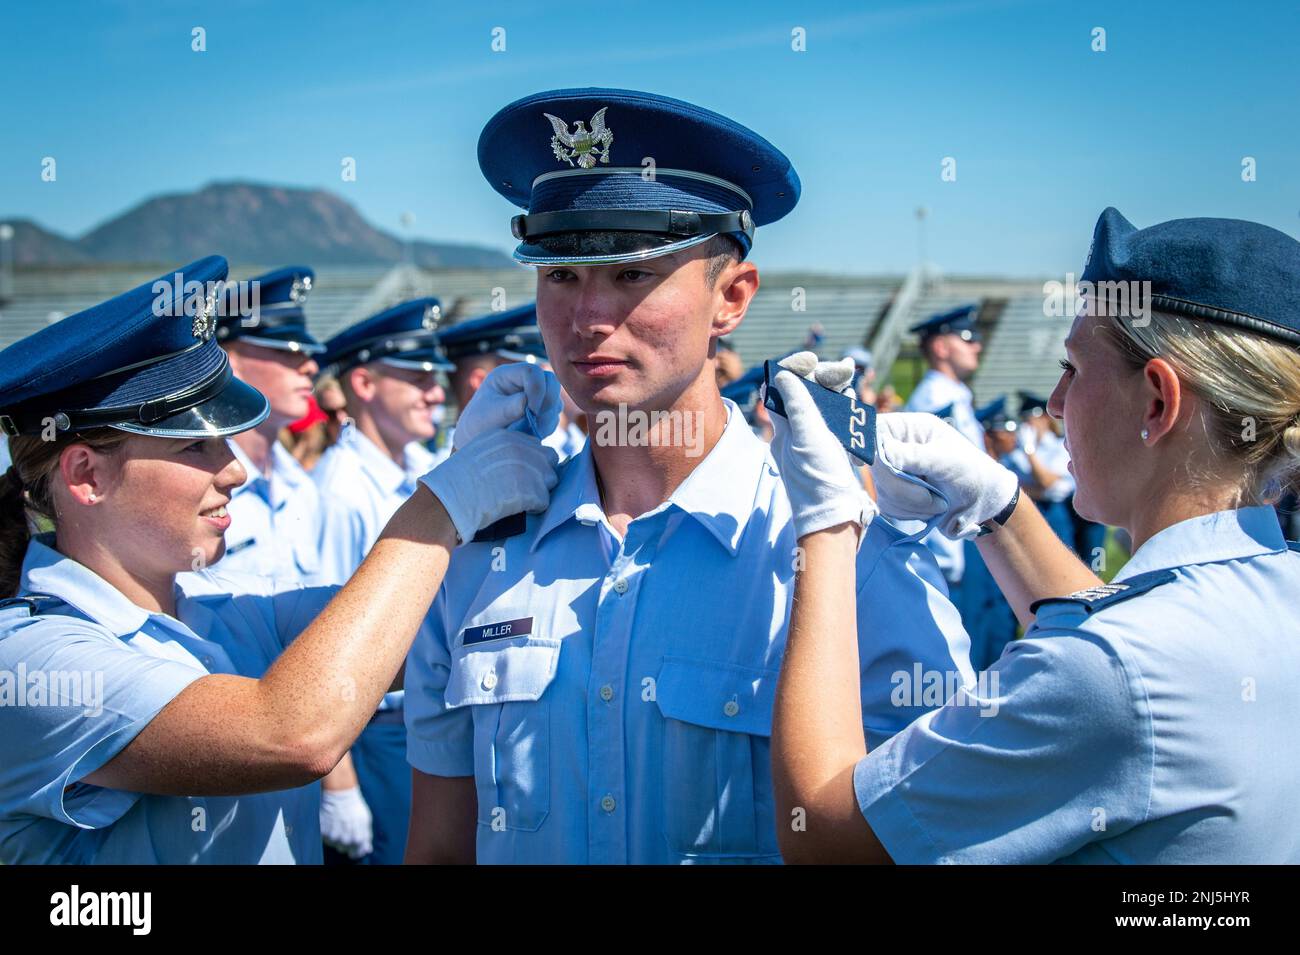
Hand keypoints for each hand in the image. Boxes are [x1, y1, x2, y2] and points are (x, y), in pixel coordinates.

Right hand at [319, 785, 372, 859]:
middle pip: (345, 849)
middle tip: (347, 829)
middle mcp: (344, 841)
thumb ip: (366, 837)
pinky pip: (327, 838)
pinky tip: (333, 823)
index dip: (357, 849)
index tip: (356, 844)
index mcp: (357, 839)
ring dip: (338, 838)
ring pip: (335, 845)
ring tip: (340, 824)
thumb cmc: (354, 807)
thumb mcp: (365, 821)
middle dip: (347, 842)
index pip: (357, 852)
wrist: (340, 795)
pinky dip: (330, 833)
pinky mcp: (323, 833)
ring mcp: (333, 837)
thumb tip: (367, 850)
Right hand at [420, 429, 558, 543]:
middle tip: (525, 489)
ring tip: (521, 500)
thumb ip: (500, 451)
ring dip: (539, 491)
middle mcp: (519, 447)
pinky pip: (545, 500)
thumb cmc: (455, 482)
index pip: (536, 445)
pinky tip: (520, 509)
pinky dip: (535, 508)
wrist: (448, 501)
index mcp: (505, 436)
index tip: (520, 475)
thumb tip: (519, 462)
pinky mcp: (531, 491)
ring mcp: (527, 468)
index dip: (532, 462)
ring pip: (550, 480)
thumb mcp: (477, 452)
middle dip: (541, 474)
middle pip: (549, 459)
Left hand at [452, 362, 560, 448]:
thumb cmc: (478, 425)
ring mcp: (534, 396)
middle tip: (538, 422)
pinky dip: (547, 426)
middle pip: (550, 381)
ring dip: (548, 417)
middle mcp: (523, 382)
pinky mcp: (540, 411)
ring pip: (555, 399)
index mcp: (507, 375)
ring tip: (532, 432)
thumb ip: (508, 408)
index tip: (532, 412)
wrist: (478, 441)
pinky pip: (554, 415)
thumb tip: (527, 402)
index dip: (537, 389)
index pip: (532, 372)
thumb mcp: (489, 417)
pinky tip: (533, 435)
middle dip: (548, 402)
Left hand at [766, 351, 878, 538]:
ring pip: (825, 409)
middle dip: (823, 378)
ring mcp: (815, 445)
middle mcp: (797, 435)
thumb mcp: (807, 437)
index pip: (782, 389)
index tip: (812, 360)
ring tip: (851, 384)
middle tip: (845, 371)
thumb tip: (782, 376)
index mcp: (783, 429)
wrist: (837, 520)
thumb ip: (797, 405)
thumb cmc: (819, 479)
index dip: (795, 370)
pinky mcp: (833, 455)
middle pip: (807, 395)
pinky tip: (855, 409)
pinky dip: (847, 414)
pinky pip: (839, 426)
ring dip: (837, 393)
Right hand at [870, 412, 1018, 538]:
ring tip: (938, 501)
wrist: (982, 504)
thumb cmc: (972, 473)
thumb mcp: (947, 461)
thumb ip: (916, 456)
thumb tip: (885, 452)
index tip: (864, 463)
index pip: (875, 431)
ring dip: (910, 503)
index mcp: (909, 429)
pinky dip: (909, 513)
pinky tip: (930, 509)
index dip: (865, 446)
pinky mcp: (896, 495)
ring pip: (882, 490)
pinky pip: (888, 506)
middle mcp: (898, 448)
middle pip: (876, 467)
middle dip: (903, 488)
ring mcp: (895, 473)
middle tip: (930, 495)